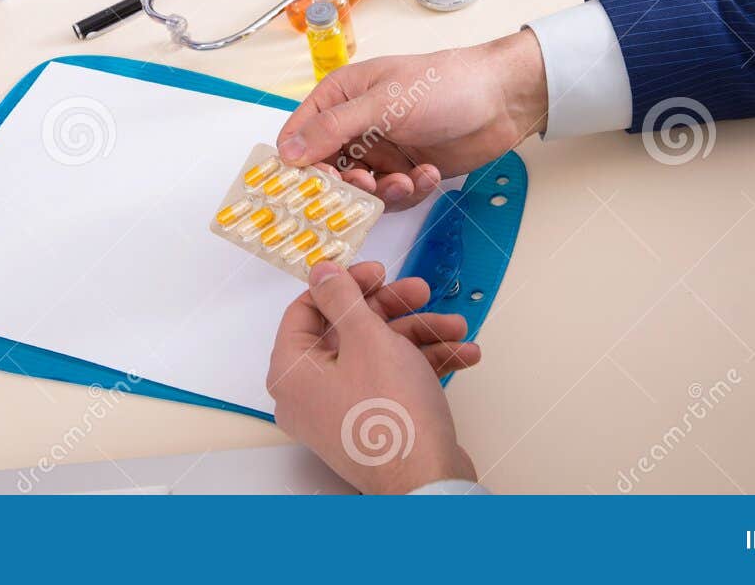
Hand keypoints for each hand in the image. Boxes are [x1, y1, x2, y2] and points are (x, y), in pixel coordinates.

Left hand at [267, 260, 480, 493]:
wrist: (428, 483)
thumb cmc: (391, 416)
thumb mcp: (367, 338)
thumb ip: (342, 298)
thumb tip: (320, 272)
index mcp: (292, 371)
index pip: (306, 310)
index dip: (345, 284)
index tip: (377, 273)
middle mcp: (309, 393)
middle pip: (348, 330)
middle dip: (394, 310)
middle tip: (421, 293)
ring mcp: (340, 411)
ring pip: (377, 355)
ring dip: (419, 336)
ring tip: (456, 328)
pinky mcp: (371, 426)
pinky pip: (390, 382)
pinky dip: (423, 365)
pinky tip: (462, 355)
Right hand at [275, 29, 547, 209]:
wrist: (502, 99)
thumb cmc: (445, 84)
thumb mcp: (383, 102)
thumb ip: (334, 127)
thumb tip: (288, 151)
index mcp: (340, 97)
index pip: (299, 135)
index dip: (296, 163)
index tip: (300, 188)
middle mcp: (355, 125)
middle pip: (327, 170)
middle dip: (345, 185)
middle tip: (365, 186)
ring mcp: (382, 149)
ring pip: (360, 189)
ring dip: (382, 192)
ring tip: (405, 181)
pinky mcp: (406, 170)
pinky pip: (393, 196)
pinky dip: (410, 191)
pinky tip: (428, 175)